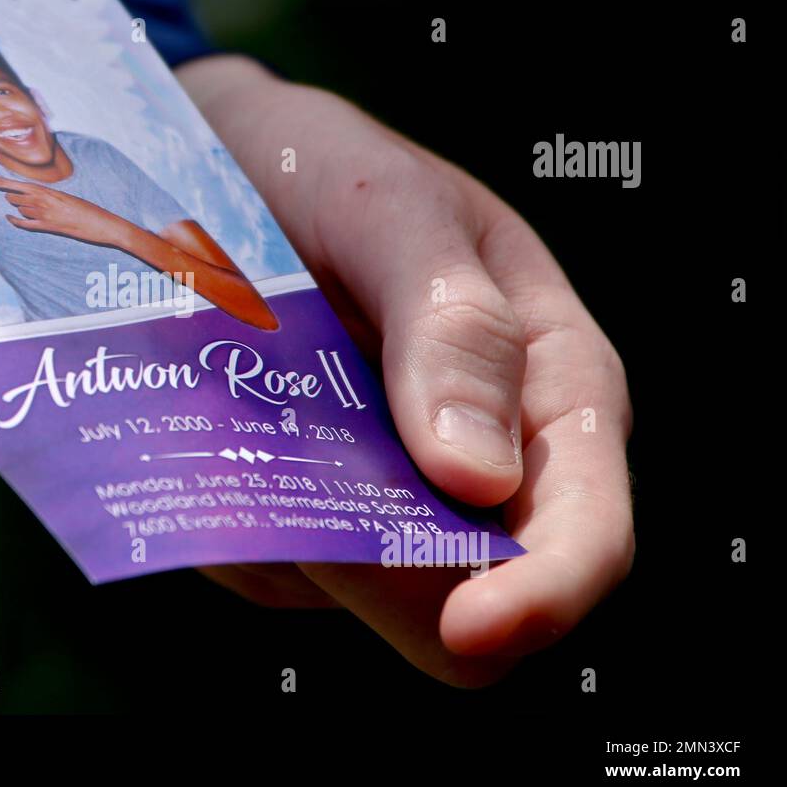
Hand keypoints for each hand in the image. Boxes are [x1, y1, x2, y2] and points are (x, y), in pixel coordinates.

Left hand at [0, 173, 133, 246]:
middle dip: (12, 199)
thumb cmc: (84, 210)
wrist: (104, 223)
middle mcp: (41, 198)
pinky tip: (12, 220)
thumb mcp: (62, 198)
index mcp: (44, 187)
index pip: (8, 180)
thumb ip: (41, 196)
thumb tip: (19, 200)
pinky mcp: (50, 227)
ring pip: (18, 209)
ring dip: (22, 211)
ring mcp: (44, 213)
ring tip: (45, 213)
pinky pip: (24, 224)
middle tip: (33, 203)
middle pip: (10, 195)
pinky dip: (16, 222)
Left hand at [176, 54, 634, 686]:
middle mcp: (477, 464)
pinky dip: (229, 502)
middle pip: (462, 602)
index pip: (582, 531)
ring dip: (283, 516)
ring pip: (347, 589)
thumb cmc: (319, 165)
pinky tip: (203, 406)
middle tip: (279, 448)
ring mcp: (382, 499)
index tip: (469, 625)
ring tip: (230, 384)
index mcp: (550, 385)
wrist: (208, 162)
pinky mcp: (299, 513)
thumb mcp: (389, 208)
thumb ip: (452, 321)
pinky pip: (265, 557)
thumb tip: (481, 476)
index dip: (544, 595)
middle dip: (374, 564)